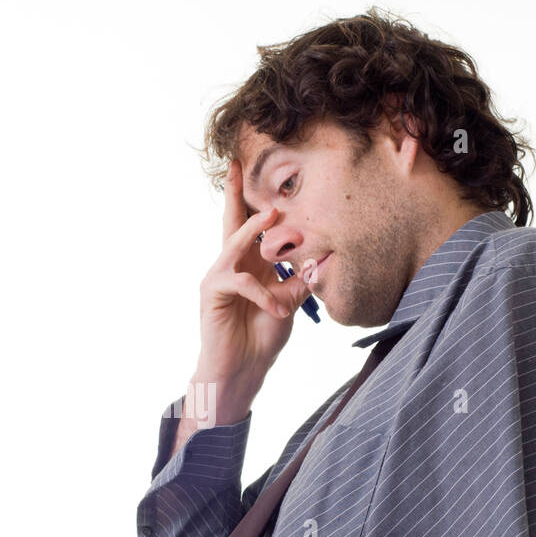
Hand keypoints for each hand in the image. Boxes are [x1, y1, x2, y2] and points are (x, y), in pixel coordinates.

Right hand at [195, 159, 311, 383]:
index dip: (255, 201)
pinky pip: (239, 281)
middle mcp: (232, 264)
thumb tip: (323, 258)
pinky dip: (262, 293)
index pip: (252, 227)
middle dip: (235, 193)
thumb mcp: (289, 303)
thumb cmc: (262, 337)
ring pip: (234, 242)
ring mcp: (219, 276)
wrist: (242, 370)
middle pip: (232, 222)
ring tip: (275, 215)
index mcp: (251, 263)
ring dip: (255, 228)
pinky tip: (277, 311)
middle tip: (238, 165)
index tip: (254, 172)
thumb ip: (301, 280)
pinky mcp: (212, 292)